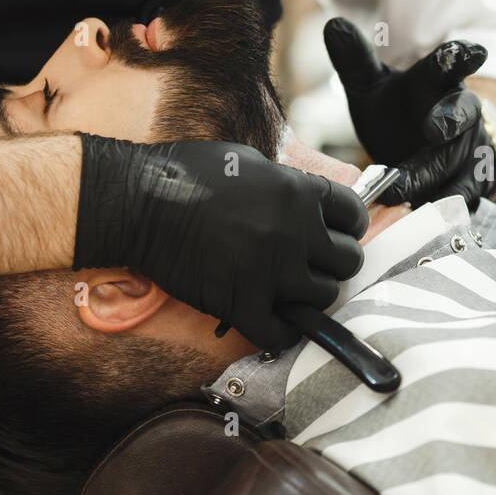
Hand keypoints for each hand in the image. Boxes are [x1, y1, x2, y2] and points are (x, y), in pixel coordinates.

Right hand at [72, 135, 368, 351]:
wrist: (141, 202)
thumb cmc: (189, 173)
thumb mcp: (250, 161)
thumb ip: (287, 184)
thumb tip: (311, 202)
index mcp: (299, 191)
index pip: (354, 214)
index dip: (348, 227)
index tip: (337, 235)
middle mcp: (295, 230)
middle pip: (347, 260)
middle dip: (332, 263)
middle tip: (311, 265)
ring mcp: (272, 269)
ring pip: (324, 296)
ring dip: (309, 295)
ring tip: (288, 290)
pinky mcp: (244, 302)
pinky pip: (284, 333)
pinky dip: (280, 331)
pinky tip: (269, 319)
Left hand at [323, 18, 492, 208]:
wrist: (422, 151)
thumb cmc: (397, 113)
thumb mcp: (372, 87)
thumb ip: (354, 60)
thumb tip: (333, 24)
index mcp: (437, 81)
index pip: (450, 63)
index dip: (461, 56)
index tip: (472, 51)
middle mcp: (463, 112)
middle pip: (464, 112)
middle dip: (451, 119)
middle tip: (434, 128)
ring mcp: (472, 150)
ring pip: (460, 162)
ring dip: (433, 177)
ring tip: (401, 190)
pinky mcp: (474, 185)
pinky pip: (463, 198)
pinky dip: (444, 209)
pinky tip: (423, 217)